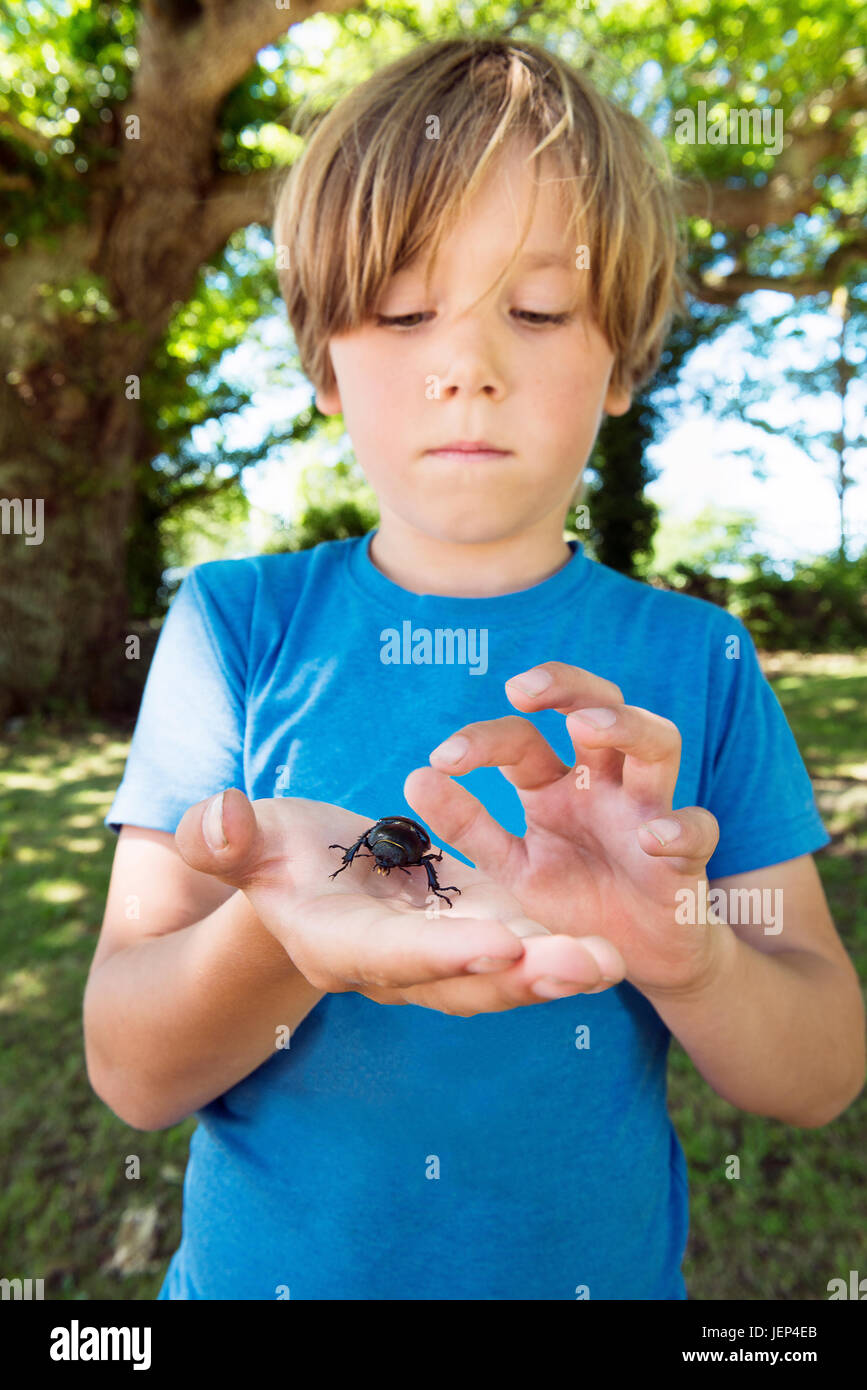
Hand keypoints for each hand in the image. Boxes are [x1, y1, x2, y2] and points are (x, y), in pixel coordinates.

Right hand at [173, 789, 626, 1016]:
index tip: (495, 947)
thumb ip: (225, 837)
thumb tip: (214, 817)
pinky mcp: (472, 930)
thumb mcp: (247, 840)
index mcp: (337, 943)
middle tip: (588, 967)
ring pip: (502, 974)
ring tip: (614, 960)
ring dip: (557, 971)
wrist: (307, 877)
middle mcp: (397, 965)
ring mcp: (440, 954)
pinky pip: (520, 946)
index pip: (390, 954)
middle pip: (462, 981)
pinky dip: (560, 946)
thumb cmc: (271, 852)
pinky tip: (614, 939)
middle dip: (524, 980)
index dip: (440, 953)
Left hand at [404, 661, 721, 998]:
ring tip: (587, 727)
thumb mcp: (512, 867)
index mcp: (556, 784)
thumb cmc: (575, 902)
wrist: (635, 962)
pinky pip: (698, 830)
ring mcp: (648, 814)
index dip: (483, 738)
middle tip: (522, 689)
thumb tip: (415, 777)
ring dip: (627, 727)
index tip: (443, 759)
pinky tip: (653, 838)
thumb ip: (470, 826)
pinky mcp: (687, 860)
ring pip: (657, 743)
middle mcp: (604, 785)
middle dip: (566, 685)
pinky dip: (681, 828)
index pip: (522, 737)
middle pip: (599, 705)